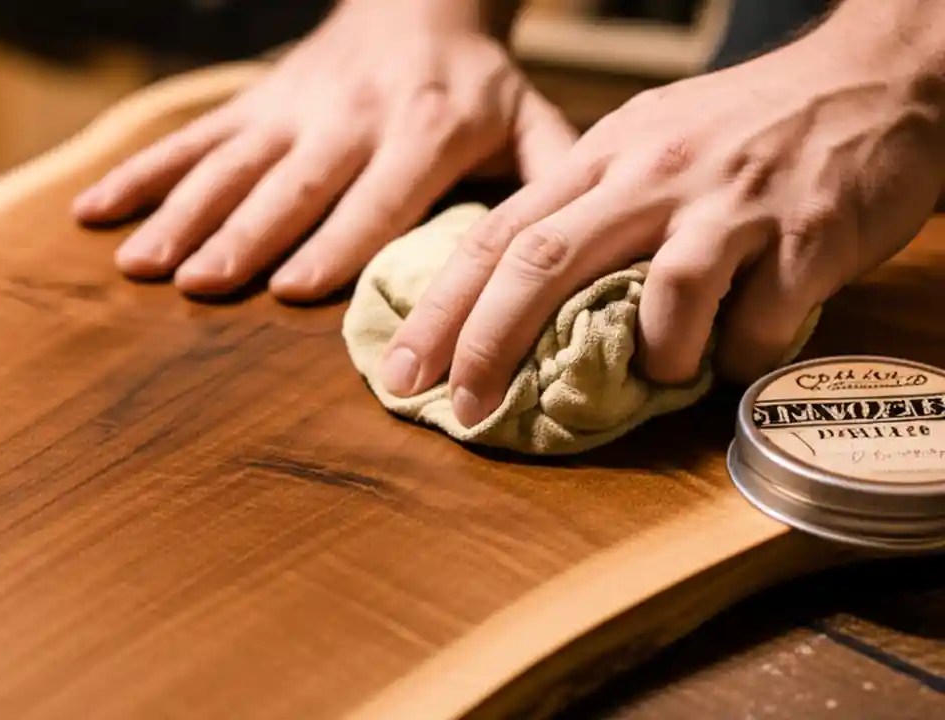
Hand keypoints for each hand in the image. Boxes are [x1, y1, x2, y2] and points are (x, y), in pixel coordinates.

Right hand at [72, 1, 574, 301]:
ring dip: (181, 212)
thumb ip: (549, 182)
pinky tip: (91, 212)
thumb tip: (583, 262)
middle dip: (244, 234)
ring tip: (139, 266)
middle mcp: (349, 117)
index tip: (297, 291)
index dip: (340, 240)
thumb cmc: (477, 82)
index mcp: (423, 129)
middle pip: (292, 183)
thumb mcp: (530, 119)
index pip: (380, 193)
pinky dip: (139, 173)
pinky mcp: (253, 103)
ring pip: (229, 164)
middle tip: (202, 283)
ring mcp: (291, 108)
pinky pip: (189, 137)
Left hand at [381, 23, 944, 426]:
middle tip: (459, 409)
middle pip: (542, 260)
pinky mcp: (804, 238)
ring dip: (652, 358)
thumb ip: (590, 210)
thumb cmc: (746, 127)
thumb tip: (521, 302)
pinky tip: (742, 346)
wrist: (878, 80)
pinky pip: (757, 326)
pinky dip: (739, 355)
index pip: (498, 233)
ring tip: (667, 367)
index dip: (443, 308)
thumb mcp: (650, 143)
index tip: (402, 371)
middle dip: (486, 343)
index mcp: (605, 155)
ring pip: (660, 299)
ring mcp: (728, 205)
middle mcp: (654, 174)